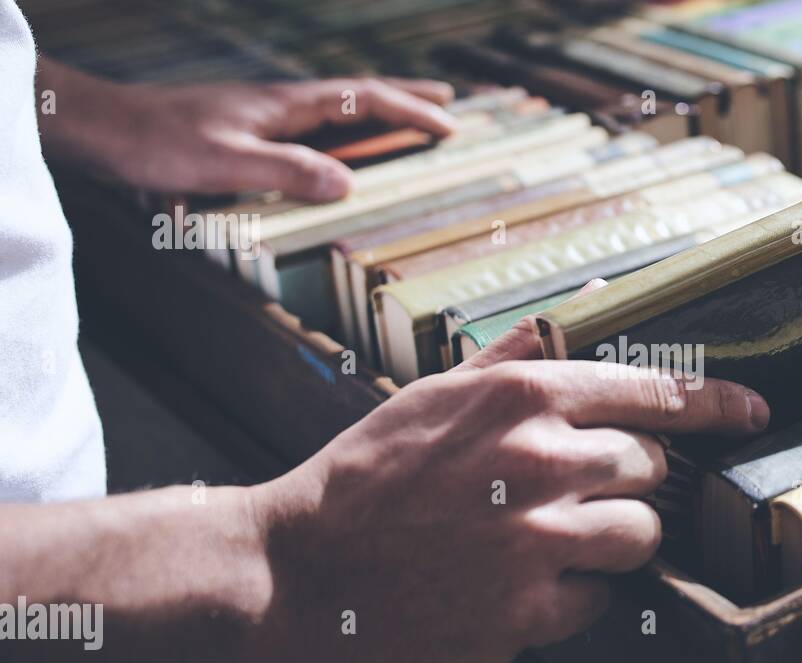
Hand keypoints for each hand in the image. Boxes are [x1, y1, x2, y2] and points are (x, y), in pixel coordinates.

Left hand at [37, 59, 456, 200]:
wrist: (102, 128)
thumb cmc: (157, 144)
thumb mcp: (225, 163)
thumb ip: (287, 171)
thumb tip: (349, 183)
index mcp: (283, 105)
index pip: (362, 100)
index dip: (410, 111)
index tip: (451, 125)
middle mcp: (279, 103)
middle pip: (356, 93)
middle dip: (406, 98)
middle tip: (449, 105)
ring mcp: (262, 113)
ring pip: (335, 107)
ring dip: (377, 112)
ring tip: (407, 122)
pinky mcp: (245, 127)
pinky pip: (312, 125)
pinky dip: (343, 130)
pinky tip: (338, 148)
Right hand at [251, 346, 768, 662]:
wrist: (303, 565)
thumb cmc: (370, 472)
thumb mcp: (438, 391)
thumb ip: (520, 350)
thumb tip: (587, 300)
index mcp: (523, 400)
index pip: (655, 394)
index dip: (717, 404)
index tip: (752, 413)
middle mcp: (540, 465)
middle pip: (654, 468)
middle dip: (629, 477)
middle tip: (574, 488)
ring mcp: (537, 545)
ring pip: (645, 537)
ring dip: (617, 537)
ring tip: (555, 537)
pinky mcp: (526, 615)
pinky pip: (601, 600)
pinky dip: (576, 593)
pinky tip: (523, 581)